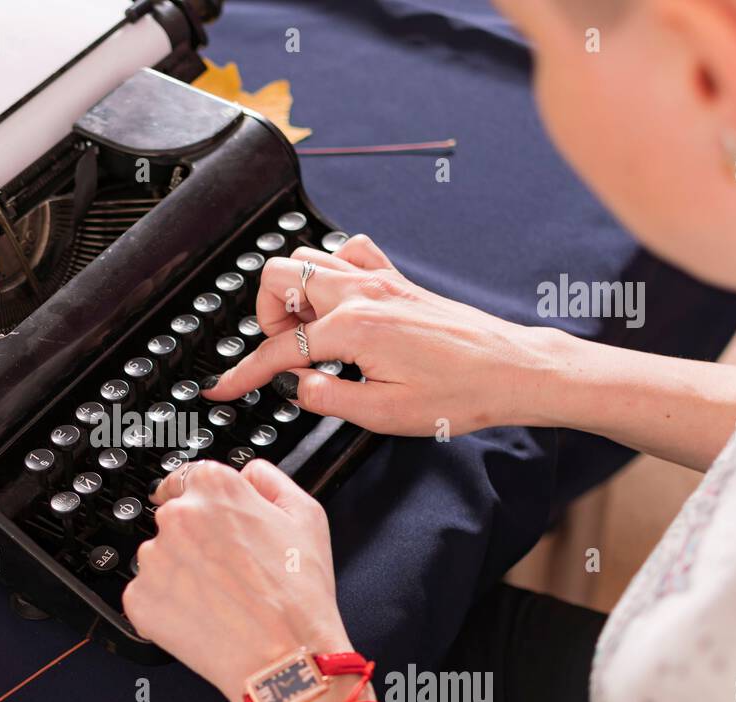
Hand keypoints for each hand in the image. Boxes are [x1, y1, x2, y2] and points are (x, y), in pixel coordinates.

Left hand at [121, 459, 350, 701]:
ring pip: (160, 558)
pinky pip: (148, 595)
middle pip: (174, 520)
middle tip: (228, 571)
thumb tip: (248, 473)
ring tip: (221, 599)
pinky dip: (168, 606)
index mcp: (214, 486)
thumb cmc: (299, 594)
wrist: (285, 658)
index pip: (186, 479)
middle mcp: (176, 515)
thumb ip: (269, 479)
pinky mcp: (139, 598)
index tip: (204, 519)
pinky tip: (202, 616)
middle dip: (195, 541)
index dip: (201, 503)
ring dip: (181, 573)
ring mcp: (153, 557)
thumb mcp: (307, 515)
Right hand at [204, 235, 558, 436]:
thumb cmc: (460, 394)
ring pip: (306, 257)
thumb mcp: (383, 415)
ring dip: (293, 293)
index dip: (242, 375)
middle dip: (266, 316)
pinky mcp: (396, 279)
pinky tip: (339, 306)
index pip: (278, 351)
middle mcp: (362, 294)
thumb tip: (296, 385)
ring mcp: (379, 280)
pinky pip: (348, 252)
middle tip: (282, 353)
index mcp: (353, 330)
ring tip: (308, 334)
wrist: (512, 371)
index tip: (222, 388)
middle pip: (278, 276)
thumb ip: (327, 398)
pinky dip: (331, 271)